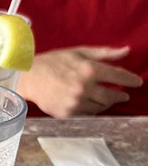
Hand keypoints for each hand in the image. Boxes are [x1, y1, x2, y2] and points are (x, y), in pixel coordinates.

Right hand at [17, 46, 142, 116]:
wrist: (29, 78)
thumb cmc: (54, 62)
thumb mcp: (79, 52)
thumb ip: (105, 53)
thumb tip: (127, 50)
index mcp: (89, 69)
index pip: (118, 77)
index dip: (131, 80)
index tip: (137, 83)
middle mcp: (84, 87)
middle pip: (112, 96)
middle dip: (120, 96)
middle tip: (122, 95)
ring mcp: (76, 102)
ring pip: (100, 107)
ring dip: (106, 104)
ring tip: (105, 99)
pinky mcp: (68, 113)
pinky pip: (87, 115)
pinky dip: (92, 110)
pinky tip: (90, 104)